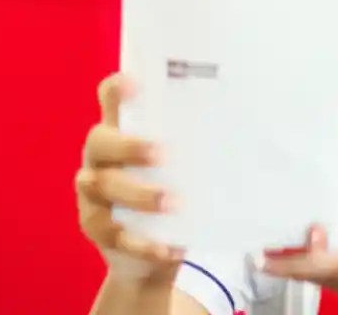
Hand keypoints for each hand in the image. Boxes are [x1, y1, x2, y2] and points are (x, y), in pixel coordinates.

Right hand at [76, 74, 182, 285]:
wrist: (150, 253)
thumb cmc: (170, 191)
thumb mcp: (181, 167)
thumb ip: (194, 147)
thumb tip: (246, 128)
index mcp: (120, 132)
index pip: (110, 100)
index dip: (117, 89)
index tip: (136, 83)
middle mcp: (99, 156)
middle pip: (100, 141)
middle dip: (130, 146)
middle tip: (165, 154)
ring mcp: (91, 192)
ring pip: (103, 186)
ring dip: (139, 195)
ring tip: (174, 204)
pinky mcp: (94, 225)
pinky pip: (112, 232)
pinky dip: (141, 242)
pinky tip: (167, 248)